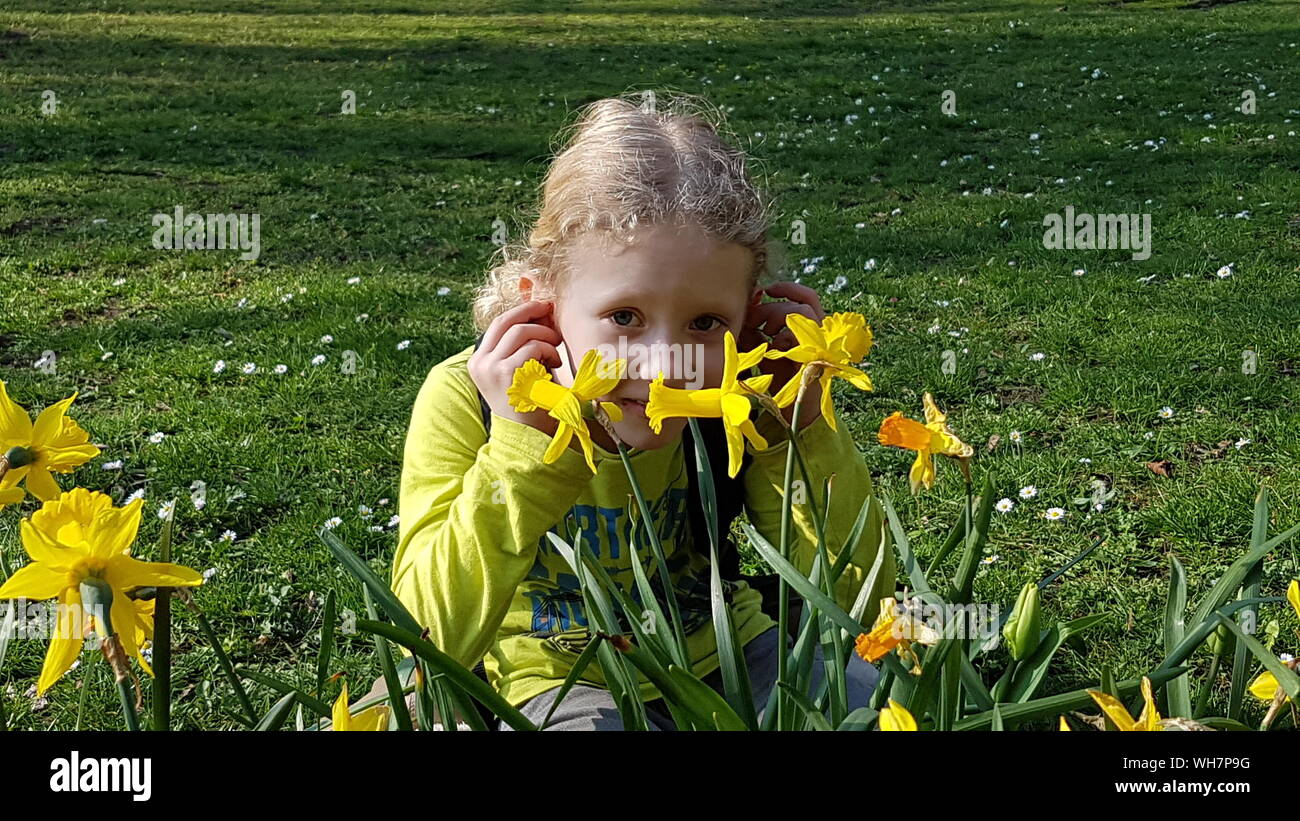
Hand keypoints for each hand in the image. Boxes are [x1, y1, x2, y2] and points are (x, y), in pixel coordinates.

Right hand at [467, 301, 564, 437]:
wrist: (526, 437)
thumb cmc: (529, 404)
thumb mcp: (518, 371)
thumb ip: (521, 346)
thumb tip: (540, 313)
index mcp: (479, 361)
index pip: (498, 324)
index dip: (521, 310)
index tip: (541, 307)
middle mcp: (480, 362)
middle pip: (506, 321)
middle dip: (532, 312)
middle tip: (551, 312)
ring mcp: (491, 368)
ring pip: (521, 332)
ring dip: (545, 337)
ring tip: (555, 352)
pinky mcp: (507, 373)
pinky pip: (532, 347)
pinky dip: (548, 351)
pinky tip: (555, 365)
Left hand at [740, 282, 826, 430]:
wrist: (789, 407)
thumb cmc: (775, 376)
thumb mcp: (759, 347)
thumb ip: (753, 327)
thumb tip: (748, 305)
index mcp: (805, 326)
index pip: (803, 296)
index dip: (785, 288)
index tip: (763, 291)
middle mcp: (816, 331)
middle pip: (799, 301)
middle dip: (770, 306)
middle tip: (752, 320)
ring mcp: (818, 343)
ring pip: (802, 312)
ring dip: (779, 316)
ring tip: (764, 331)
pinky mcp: (816, 356)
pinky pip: (803, 334)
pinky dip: (784, 336)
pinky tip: (773, 347)